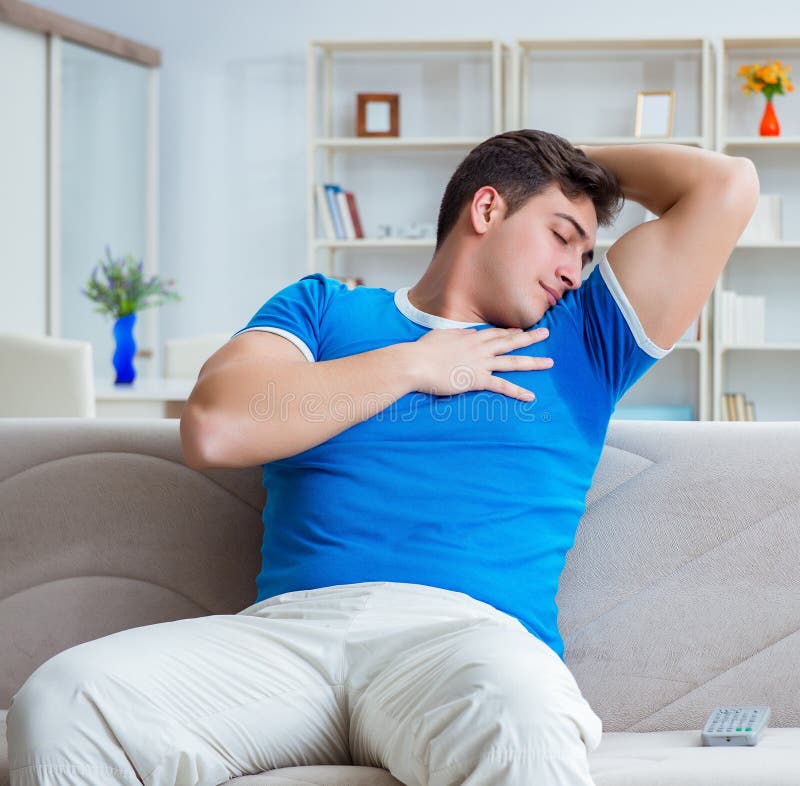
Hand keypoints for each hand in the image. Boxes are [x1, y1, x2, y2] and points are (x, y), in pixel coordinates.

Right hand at [409, 327, 552, 401]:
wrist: (415, 363)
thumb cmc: (422, 351)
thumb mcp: (441, 336)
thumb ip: (458, 334)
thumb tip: (471, 334)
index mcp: (470, 338)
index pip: (494, 333)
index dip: (509, 332)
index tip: (520, 331)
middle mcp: (479, 348)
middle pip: (509, 341)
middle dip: (529, 338)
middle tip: (546, 333)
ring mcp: (480, 363)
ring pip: (512, 362)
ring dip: (532, 361)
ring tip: (549, 363)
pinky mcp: (477, 380)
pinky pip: (501, 386)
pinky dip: (517, 391)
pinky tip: (530, 396)